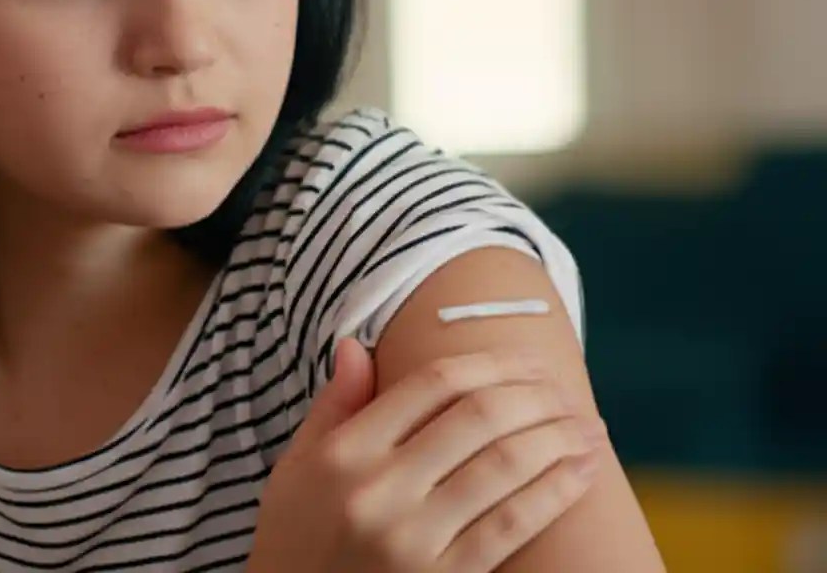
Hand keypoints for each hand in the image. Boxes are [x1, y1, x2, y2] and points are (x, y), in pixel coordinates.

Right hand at [247, 340, 605, 572]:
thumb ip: (333, 405)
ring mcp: (412, 539)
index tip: (529, 360)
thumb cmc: (298, 537)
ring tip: (587, 427)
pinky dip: (557, 490)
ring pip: (506, 465)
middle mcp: (378, 490)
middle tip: (567, 390)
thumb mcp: (297, 467)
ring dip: (559, 437)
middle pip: (478, 416)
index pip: (432, 384)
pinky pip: (513, 525)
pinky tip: (581, 471)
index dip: (491, 363)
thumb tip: (356, 345)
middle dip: (537, 396)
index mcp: (344, 452)